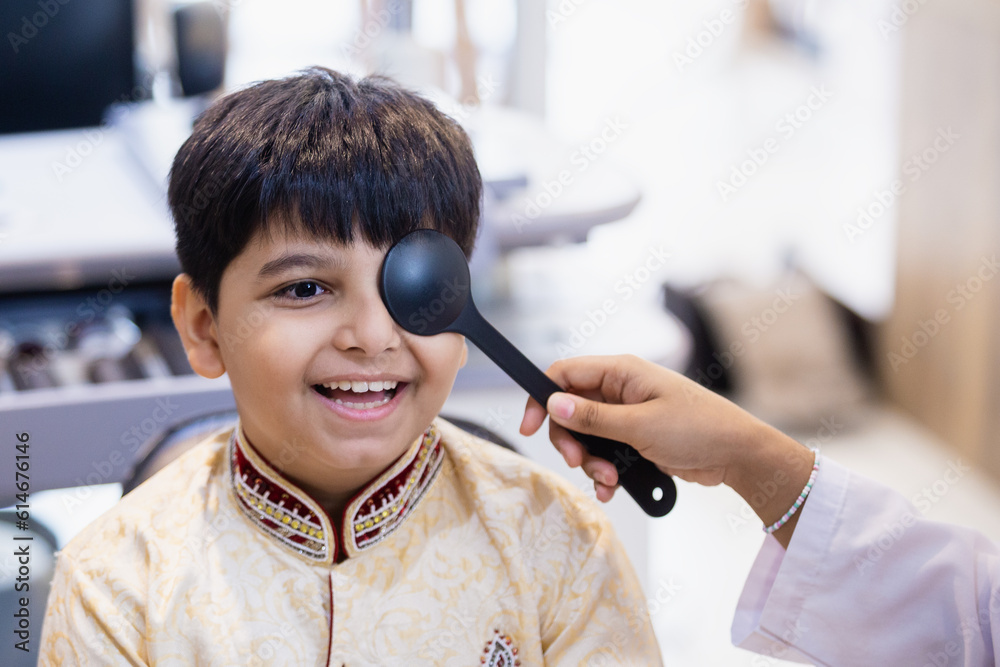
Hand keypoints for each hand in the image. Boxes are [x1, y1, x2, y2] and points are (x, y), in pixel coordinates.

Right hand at [519, 355, 813, 545]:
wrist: (739, 455)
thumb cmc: (700, 428)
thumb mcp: (640, 425)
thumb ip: (593, 418)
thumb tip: (552, 403)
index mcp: (621, 372)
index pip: (564, 374)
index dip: (541, 398)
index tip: (528, 427)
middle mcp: (620, 389)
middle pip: (570, 410)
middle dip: (570, 441)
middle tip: (578, 464)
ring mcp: (627, 414)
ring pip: (586, 436)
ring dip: (589, 461)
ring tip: (609, 480)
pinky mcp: (635, 438)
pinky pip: (605, 452)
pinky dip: (603, 471)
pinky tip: (612, 488)